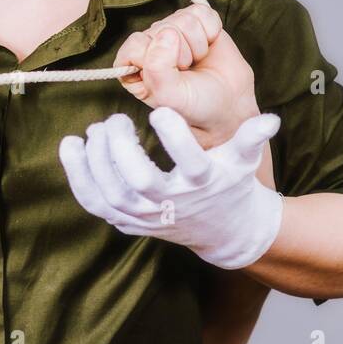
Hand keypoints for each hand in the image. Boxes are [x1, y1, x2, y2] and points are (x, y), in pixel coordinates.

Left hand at [58, 106, 283, 269]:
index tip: (159, 112)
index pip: (189, 162)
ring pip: (112, 194)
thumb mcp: (243, 161)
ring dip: (95, 162)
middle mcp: (172, 203)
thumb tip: (271, 119)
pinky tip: (71, 148)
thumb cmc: (230, 184)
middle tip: (116, 120)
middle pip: (141, 181)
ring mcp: (147, 217)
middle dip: (122, 149)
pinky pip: (96, 204)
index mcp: (202, 183)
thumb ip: (250, 138)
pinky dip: (79, 178)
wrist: (224, 231)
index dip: (174, 137)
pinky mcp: (128, 222)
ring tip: (92, 132)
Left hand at [114, 5, 259, 149]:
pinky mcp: (196, 20)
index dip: (156, 59)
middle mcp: (151, 44)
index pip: (135, 44)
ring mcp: (174, 30)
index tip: (170, 77)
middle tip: (187, 71)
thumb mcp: (170, 96)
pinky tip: (209, 46)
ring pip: (184, 18)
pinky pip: (201, 11)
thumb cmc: (196, 105)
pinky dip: (211, 31)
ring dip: (198, 44)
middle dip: (182, 53)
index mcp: (134, 65)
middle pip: (162, 28)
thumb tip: (167, 33)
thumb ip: (158, 68)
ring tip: (198, 61)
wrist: (231, 104)